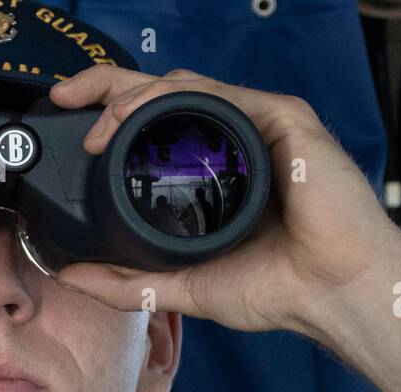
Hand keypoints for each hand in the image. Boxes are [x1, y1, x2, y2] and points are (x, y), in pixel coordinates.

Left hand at [48, 65, 400, 343]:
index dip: (111, 117)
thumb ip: (126, 283)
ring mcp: (259, 127)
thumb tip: (70, 274)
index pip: (156, 128)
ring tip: (98, 126)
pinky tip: (140, 119)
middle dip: (107, 86)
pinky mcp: (283, 119)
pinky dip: (173, 99)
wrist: (333, 295)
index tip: (72, 128)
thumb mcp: (182, 287)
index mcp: (216, 172)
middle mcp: (236, 142)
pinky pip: (219, 94)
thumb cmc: (279, 290)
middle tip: (66, 97)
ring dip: (132, 96)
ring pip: (184, 86)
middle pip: (163, 95)